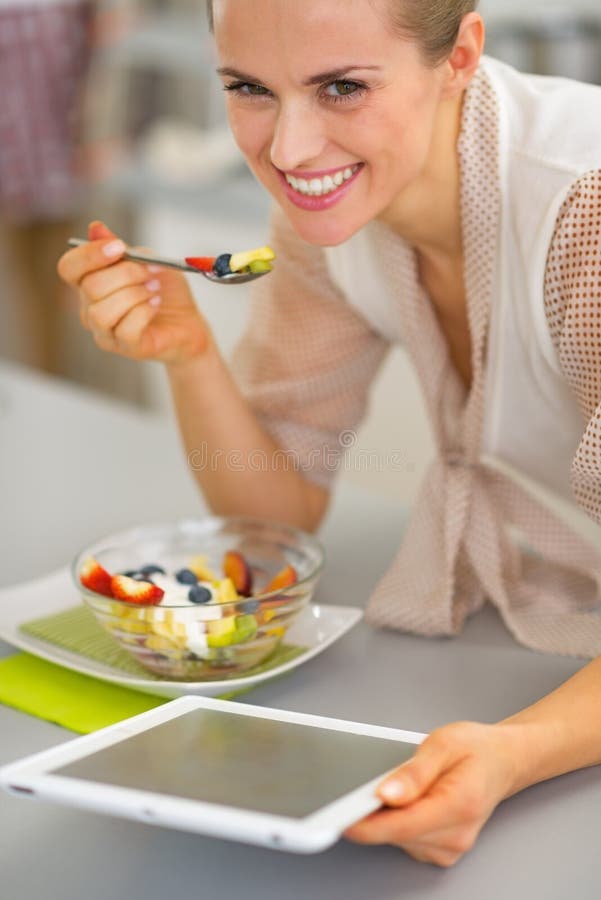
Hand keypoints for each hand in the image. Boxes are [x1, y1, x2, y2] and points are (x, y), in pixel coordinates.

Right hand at [57, 220, 213, 364]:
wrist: (189, 322)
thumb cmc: (165, 291)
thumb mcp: (147, 261)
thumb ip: (121, 248)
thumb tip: (96, 228)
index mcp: (89, 284)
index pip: (69, 268)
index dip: (89, 255)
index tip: (119, 247)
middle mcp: (90, 309)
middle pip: (90, 287)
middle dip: (125, 273)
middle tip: (149, 271)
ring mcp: (106, 332)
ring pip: (102, 311)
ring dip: (134, 294)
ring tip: (154, 289)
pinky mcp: (127, 348)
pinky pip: (126, 330)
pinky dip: (144, 312)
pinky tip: (155, 305)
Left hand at [344, 721, 520, 866]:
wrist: (501, 761)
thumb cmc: (474, 748)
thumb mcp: (442, 743)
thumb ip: (413, 772)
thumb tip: (386, 794)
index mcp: (459, 804)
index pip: (402, 825)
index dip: (367, 824)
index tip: (341, 819)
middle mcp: (457, 834)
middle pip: (397, 834)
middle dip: (377, 811)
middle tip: (374, 782)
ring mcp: (451, 847)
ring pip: (398, 839)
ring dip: (389, 816)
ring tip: (405, 785)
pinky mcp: (442, 851)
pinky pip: (406, 841)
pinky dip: (400, 822)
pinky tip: (411, 800)